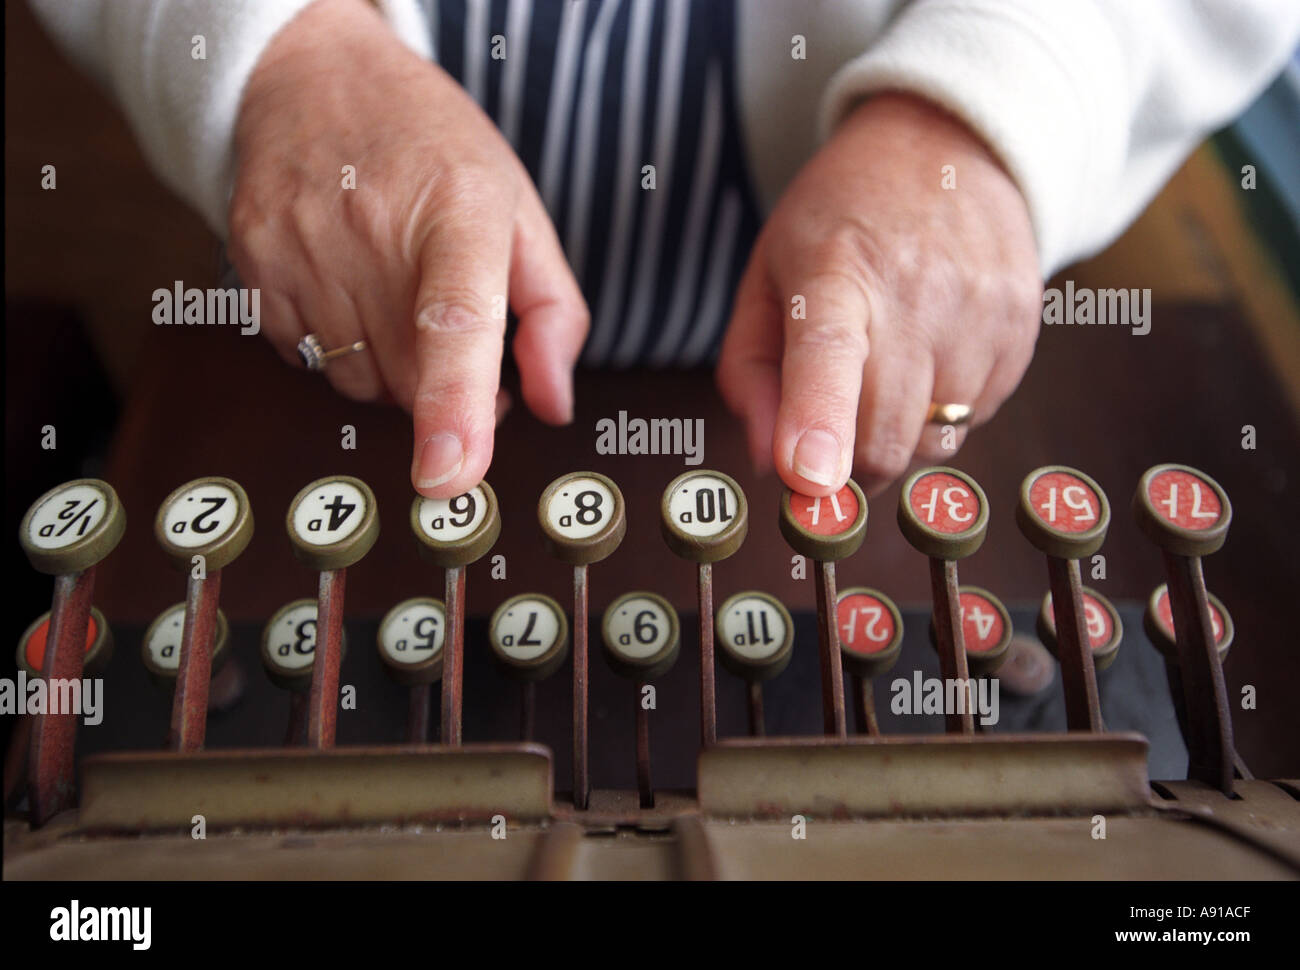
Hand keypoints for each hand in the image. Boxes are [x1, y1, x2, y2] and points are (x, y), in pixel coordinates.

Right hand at [229, 0, 586, 496]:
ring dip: (389, 369)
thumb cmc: (432, 148)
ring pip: (358, 382)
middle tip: (459, 333)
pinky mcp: (254, 263)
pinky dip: (337, 347)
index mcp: (458, 212)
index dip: (454, 406)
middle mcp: (372, 231)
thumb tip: (553, 403)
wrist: (316, 75)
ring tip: (398, 292)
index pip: (456, 322)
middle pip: (410, 381)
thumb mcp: (518, 212)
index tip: (450, 473)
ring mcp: (302, 247)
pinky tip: (349, 288)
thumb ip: (551, 315)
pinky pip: (305, 358)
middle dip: (444, 389)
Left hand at [717, 92, 1041, 495]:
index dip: (819, 424)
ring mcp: (980, 311)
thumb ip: (750, 376)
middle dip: (850, 466)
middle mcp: (916, 291)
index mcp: (835, 272)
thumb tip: (769, 465)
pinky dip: (945, 410)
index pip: (828, 356)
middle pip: (886, 437)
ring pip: (934, 443)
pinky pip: (977, 419)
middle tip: (832, 435)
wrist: (943, 145)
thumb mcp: (766, 281)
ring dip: (902, 433)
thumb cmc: (835, 224)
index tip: (809, 479)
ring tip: (888, 363)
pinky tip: (932, 350)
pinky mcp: (1022, 328)